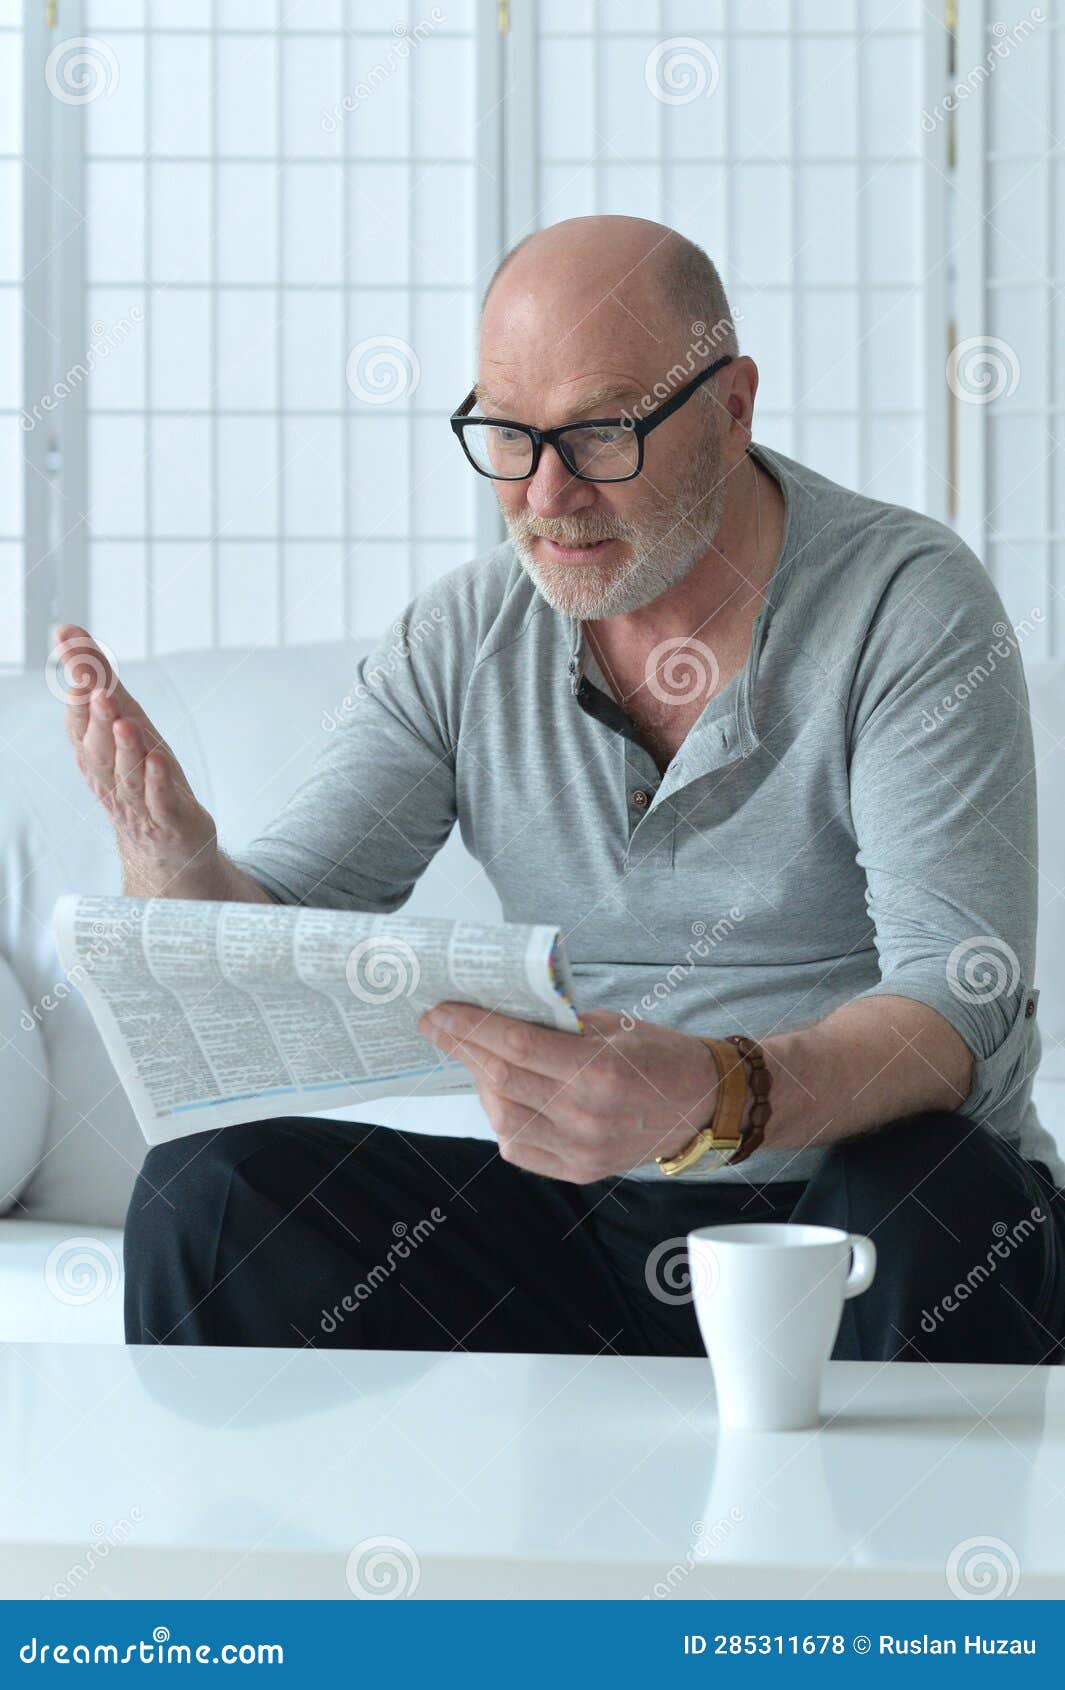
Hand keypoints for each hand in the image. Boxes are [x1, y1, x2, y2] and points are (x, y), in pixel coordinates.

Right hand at [55, 624, 218, 897]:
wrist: (164, 847)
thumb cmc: (141, 777)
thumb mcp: (124, 722)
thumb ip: (100, 680)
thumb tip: (69, 631)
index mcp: (96, 752)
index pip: (79, 714)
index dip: (76, 678)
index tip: (70, 643)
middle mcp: (110, 776)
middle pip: (97, 744)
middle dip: (94, 714)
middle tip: (94, 686)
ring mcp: (138, 801)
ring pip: (126, 773)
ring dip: (124, 746)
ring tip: (123, 720)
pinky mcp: (169, 819)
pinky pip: (160, 801)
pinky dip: (157, 782)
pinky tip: (158, 762)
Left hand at [418, 1004, 719, 1182]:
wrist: (704, 1104)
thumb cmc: (658, 1055)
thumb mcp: (609, 1024)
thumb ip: (555, 1025)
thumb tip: (497, 1013)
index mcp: (598, 1071)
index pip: (516, 1046)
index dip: (470, 1027)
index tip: (439, 1012)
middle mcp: (586, 1116)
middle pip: (502, 1081)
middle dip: (462, 1050)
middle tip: (438, 1027)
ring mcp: (581, 1150)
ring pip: (503, 1118)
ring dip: (482, 1085)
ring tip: (478, 1059)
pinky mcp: (579, 1171)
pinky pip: (519, 1147)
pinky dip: (502, 1118)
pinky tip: (504, 1094)